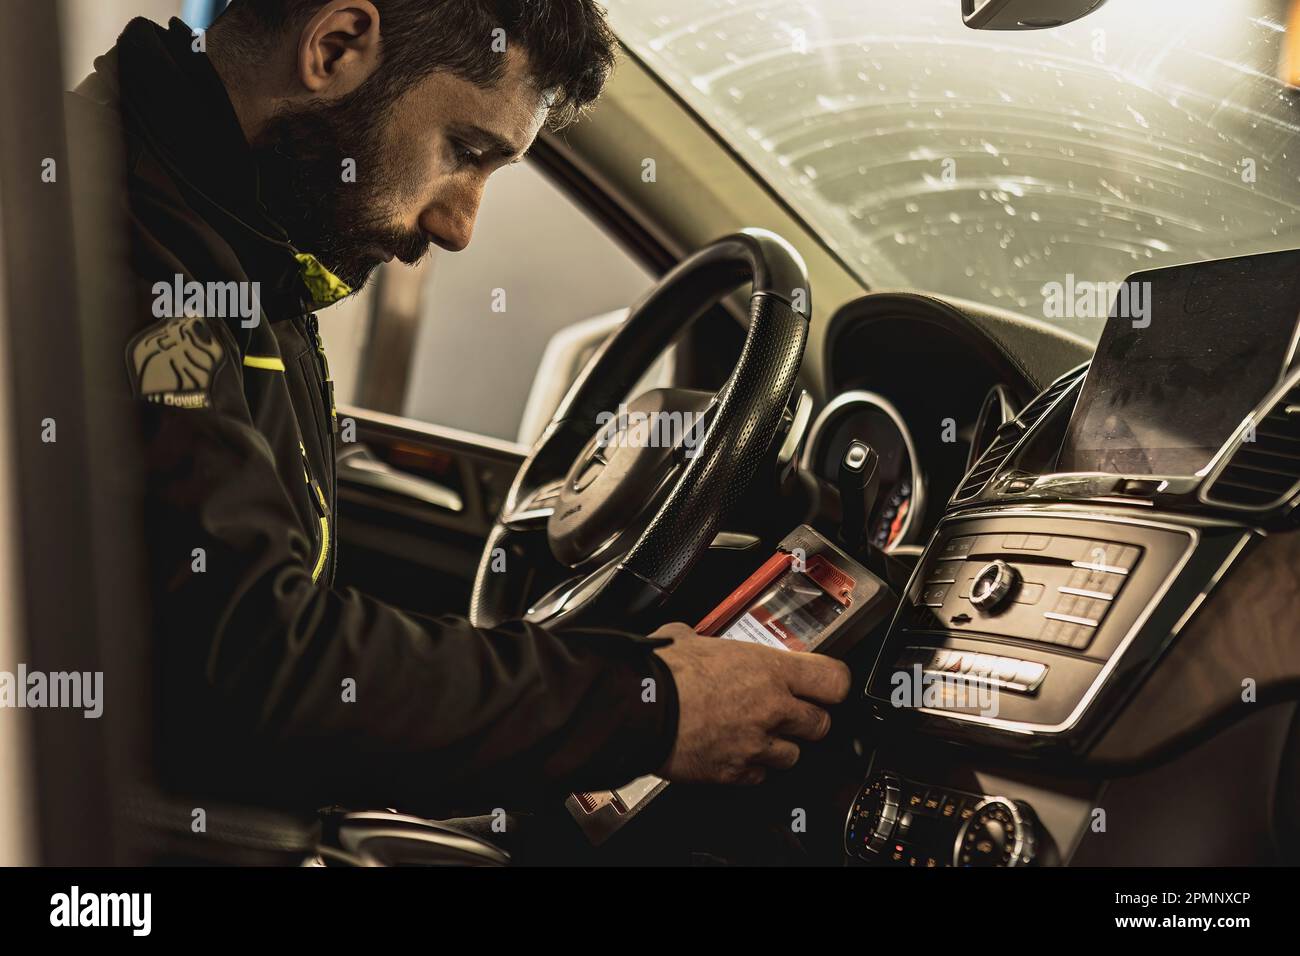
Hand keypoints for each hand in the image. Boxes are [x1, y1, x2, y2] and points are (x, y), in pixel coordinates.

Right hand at [651, 622, 850, 785]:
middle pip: (820, 724)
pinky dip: (749, 767)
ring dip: (778, 746)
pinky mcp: (735, 772)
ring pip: (793, 756)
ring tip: (754, 734)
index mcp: (769, 670)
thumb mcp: (690, 637)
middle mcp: (772, 709)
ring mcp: (756, 744)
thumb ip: (707, 641)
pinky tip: (732, 752)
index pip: (834, 681)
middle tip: (787, 712)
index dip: (832, 685)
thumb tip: (692, 637)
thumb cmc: (663, 672)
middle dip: (807, 719)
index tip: (825, 686)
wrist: (639, 710)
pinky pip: (758, 776)